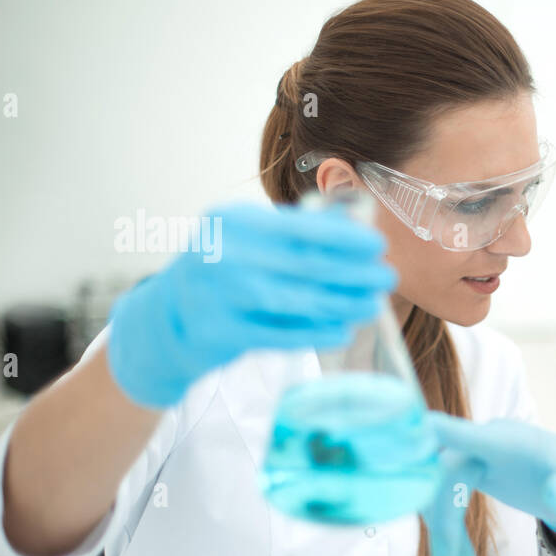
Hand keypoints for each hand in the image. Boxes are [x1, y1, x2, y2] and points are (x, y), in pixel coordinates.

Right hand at [107, 202, 394, 407]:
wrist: (167, 317)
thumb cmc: (221, 270)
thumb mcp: (247, 238)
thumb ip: (293, 229)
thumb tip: (355, 221)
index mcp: (233, 221)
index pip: (300, 227)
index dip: (345, 238)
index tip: (379, 245)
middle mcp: (223, 255)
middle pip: (305, 266)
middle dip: (354, 272)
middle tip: (388, 277)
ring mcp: (219, 296)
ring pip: (297, 302)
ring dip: (343, 304)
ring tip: (374, 304)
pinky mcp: (222, 333)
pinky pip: (281, 335)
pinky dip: (317, 333)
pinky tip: (344, 330)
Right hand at [420, 413, 555, 555]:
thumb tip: (554, 495)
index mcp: (509, 441)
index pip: (463, 434)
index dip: (431, 435)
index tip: (404, 440)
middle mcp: (487, 442)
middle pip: (445, 473)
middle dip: (441, 518)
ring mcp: (478, 455)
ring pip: (441, 489)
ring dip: (443, 530)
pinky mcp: (474, 470)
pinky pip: (447, 497)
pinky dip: (449, 529)